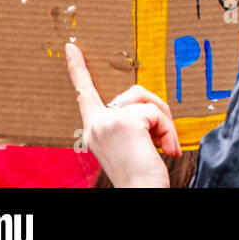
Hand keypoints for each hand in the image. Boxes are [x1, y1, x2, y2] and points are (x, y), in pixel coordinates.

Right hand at [66, 43, 179, 187]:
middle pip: (135, 92)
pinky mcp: (125, 122)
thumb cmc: (139, 174)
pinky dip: (167, 131)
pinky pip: (156, 113)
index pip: (84, 93)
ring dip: (163, 123)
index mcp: (94, 128)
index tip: (71, 47)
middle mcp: (96, 124)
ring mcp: (108, 122)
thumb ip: (128, 121)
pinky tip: (164, 150)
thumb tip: (145, 108)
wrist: (140, 193)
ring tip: (162, 146)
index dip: (77, 68)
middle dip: (158, 112)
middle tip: (162, 139)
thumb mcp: (127, 142)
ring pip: (148, 102)